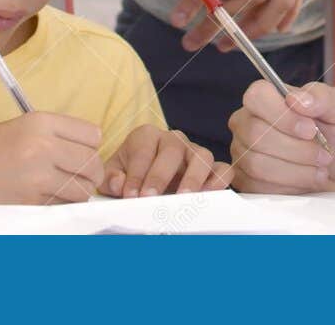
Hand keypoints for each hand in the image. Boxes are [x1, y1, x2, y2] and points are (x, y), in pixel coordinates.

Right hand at [0, 112, 104, 205]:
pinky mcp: (29, 202)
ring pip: (82, 190)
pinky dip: (58, 206)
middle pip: (93, 163)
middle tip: (78, 178)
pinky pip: (61, 206)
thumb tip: (91, 153)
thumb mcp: (22, 128)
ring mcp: (36, 176)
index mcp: (41, 121)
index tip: (80, 154)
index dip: (90, 147)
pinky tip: (42, 199)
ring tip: (59, 190)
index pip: (93, 135)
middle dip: (90, 174)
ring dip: (76, 194)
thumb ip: (56, 136)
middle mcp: (42, 145)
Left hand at [101, 125, 231, 197]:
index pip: (143, 150)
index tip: (130, 196)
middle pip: (172, 150)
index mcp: (146, 136)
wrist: (141, 184)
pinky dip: (219, 181)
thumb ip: (111, 179)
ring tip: (183, 198)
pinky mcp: (211, 168)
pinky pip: (223, 169)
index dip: (135, 174)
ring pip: (202, 155)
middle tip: (149, 198)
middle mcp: (173, 139)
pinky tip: (207, 196)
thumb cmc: (126, 177)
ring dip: (193, 178)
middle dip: (160, 175)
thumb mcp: (112, 176)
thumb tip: (120, 184)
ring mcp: (194, 152)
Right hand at [228, 81, 334, 193]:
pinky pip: (259, 187)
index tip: (310, 129)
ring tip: (318, 169)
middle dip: (297, 149)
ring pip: (258, 163)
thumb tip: (298, 98)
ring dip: (296, 170)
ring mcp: (244, 153)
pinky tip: (305, 181)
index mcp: (267, 99)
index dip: (282, 115)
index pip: (257, 95)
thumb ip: (323, 97)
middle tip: (323, 155)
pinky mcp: (247, 182)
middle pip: (256, 133)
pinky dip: (290, 186)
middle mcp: (248, 123)